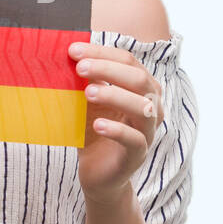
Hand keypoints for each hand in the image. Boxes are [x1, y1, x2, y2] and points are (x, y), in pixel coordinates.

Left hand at [68, 40, 162, 203]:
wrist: (97, 173)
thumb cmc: (94, 129)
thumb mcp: (89, 101)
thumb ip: (86, 80)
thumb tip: (70, 52)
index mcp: (142, 88)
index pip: (128, 61)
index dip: (102, 53)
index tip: (73, 50)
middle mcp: (152, 106)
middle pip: (140, 80)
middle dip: (109, 70)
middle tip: (80, 68)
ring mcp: (148, 132)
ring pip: (143, 108)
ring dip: (115, 96)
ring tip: (88, 93)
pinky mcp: (138, 155)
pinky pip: (135, 140)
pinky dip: (117, 130)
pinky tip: (97, 125)